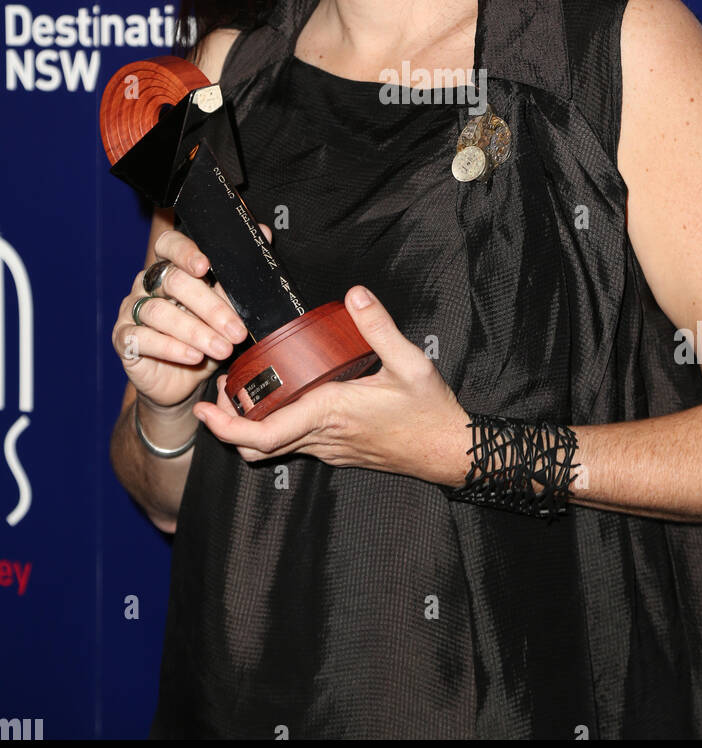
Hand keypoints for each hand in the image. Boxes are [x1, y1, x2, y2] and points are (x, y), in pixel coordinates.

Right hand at [111, 226, 253, 408]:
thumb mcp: (225, 310)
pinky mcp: (124, 338)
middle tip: (236, 330)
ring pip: (159, 312)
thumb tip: (263, 233)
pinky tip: (194, 356)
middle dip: (210, 307)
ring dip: (196, 332)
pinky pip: (142, 338)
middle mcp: (147, 284)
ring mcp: (131, 310)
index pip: (170, 245)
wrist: (180, 382)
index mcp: (171, 268)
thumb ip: (237, 277)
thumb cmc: (204, 338)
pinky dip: (171, 347)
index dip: (185, 252)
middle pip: (173, 282)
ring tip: (222, 349)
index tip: (206, 266)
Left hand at [192, 286, 471, 487]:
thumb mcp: (410, 363)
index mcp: (330, 413)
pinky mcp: (339, 452)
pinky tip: (285, 401)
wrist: (450, 451)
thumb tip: (354, 294)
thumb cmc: (430, 411)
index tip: (205, 407)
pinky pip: (296, 446)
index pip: (263, 434)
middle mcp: (323, 437)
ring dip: (251, 428)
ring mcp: (330, 449)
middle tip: (220, 392)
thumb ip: (379, 326)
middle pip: (258, 448)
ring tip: (245, 393)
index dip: (225, 427)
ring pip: (275, 449)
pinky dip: (276, 429)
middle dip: (229, 425)